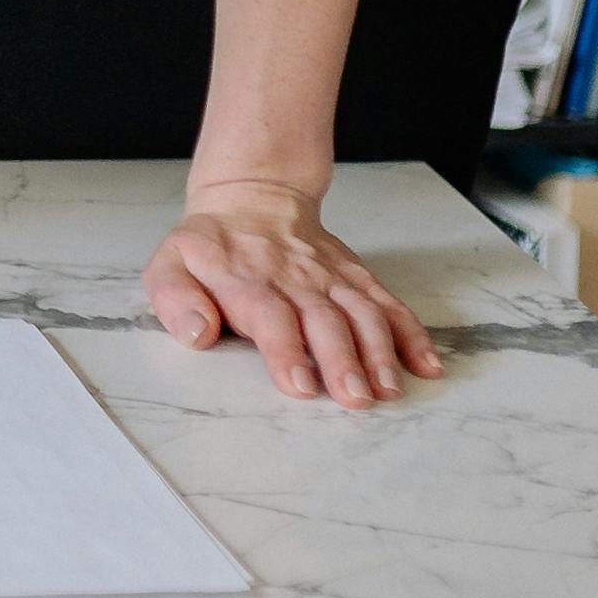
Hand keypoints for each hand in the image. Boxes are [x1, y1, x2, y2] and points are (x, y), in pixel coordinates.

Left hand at [147, 175, 439, 402]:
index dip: (287, 351)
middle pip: (324, 320)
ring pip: (362, 312)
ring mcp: (330, 277)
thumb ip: (176, 299)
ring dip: (379, 352)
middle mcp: (294, 279)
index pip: (270, 316)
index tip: (300, 385)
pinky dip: (411, 334)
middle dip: (342, 360)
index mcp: (246, 280)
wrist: (252, 199)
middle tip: (356, 398)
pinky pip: (388, 303)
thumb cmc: (209, 247)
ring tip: (389, 389)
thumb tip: (197, 333)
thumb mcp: (170, 264)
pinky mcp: (356, 277)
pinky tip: (426, 364)